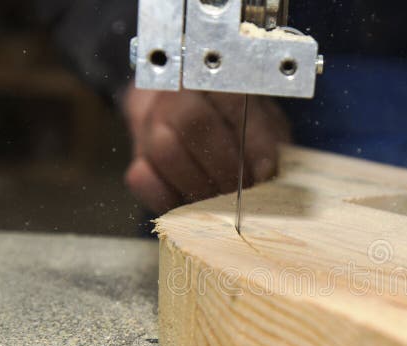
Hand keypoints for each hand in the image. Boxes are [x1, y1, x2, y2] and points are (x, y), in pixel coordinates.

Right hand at [121, 86, 290, 213]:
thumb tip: (265, 171)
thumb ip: (268, 140)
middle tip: (244, 192)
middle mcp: (174, 95)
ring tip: (222, 203)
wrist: (189, 116)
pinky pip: (142, 179)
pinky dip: (168, 198)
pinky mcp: (137, 158)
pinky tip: (193, 206)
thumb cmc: (235, 120)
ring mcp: (149, 125)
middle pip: (192, 123)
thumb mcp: (262, 120)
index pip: (231, 101)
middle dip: (224, 166)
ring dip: (200, 185)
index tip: (266, 172)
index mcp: (211, 78)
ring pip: (165, 151)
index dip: (252, 141)